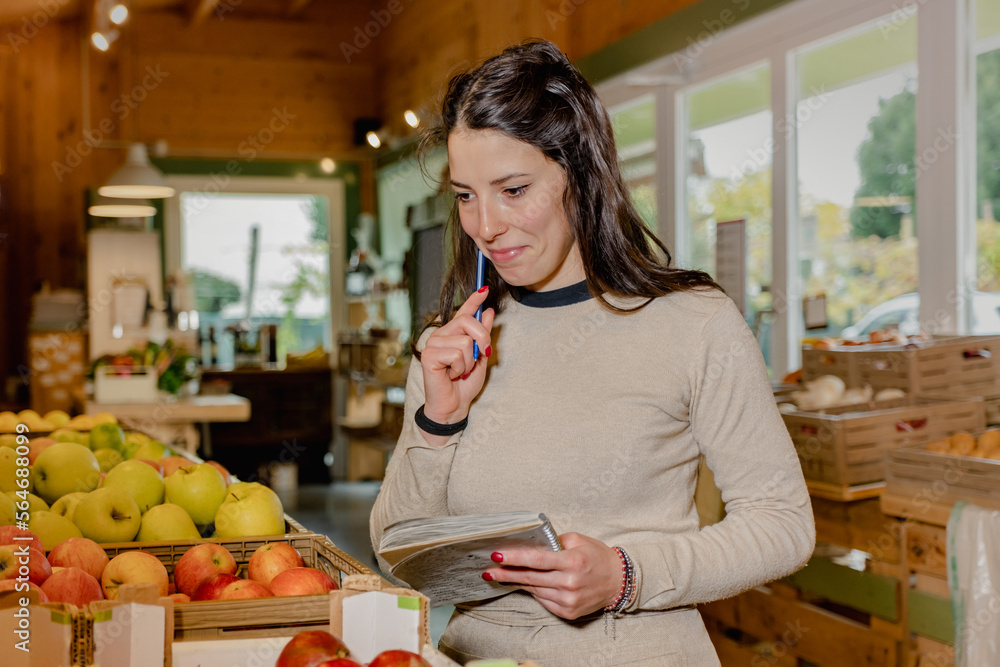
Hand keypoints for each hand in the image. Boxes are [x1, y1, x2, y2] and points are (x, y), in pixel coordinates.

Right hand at [419, 286, 493, 430]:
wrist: (454, 405)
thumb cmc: (464, 384)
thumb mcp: (480, 357)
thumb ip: (483, 336)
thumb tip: (489, 312)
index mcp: (453, 334)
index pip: (464, 312)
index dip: (474, 300)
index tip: (484, 289)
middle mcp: (441, 335)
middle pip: (468, 322)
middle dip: (482, 339)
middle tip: (480, 357)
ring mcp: (433, 344)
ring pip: (465, 342)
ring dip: (469, 362)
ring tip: (460, 371)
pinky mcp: (430, 355)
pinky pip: (456, 354)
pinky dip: (460, 368)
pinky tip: (451, 375)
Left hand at [482, 533, 623, 619]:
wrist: (619, 581)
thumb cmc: (597, 556)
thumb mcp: (578, 540)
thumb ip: (554, 541)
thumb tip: (530, 543)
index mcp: (571, 561)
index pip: (536, 560)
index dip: (514, 558)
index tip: (496, 556)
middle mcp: (569, 583)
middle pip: (530, 578)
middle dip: (506, 573)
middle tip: (488, 570)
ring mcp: (568, 600)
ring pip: (535, 590)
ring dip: (518, 582)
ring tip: (501, 575)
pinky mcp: (568, 612)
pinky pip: (543, 600)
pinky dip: (534, 591)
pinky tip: (526, 584)